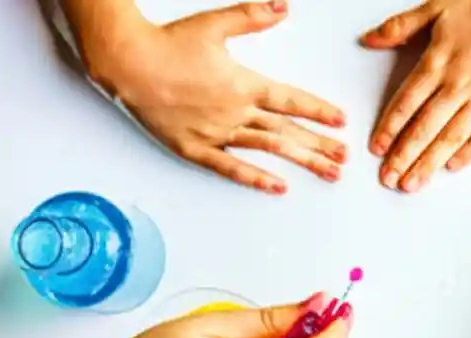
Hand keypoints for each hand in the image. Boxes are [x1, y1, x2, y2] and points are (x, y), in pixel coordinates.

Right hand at [78, 0, 345, 193]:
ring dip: (302, 161)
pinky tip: (279, 187)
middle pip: (287, 131)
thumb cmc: (167, 43)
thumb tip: (284, 6)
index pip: (290, 100)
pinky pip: (230, 167)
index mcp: (243, 84)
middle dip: (320, 144)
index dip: (318, 110)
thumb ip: (252, 17)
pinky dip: (255, 178)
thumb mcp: (214, 24)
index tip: (342, 121)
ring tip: (330, 173)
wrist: (124, 61)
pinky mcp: (194, 147)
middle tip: (345, 157)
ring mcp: (215, 132)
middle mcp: (234, 112)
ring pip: (268, 149)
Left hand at [361, 0, 470, 191]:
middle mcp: (458, 83)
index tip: (377, 149)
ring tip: (413, 184)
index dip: (389, 129)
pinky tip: (453, 166)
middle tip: (390, 179)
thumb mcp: (438, 5)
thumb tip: (370, 39)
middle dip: (403, 157)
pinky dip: (468, 153)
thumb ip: (401, 26)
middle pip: (423, 128)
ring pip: (450, 137)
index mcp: (437, 60)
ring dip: (429, 163)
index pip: (405, 103)